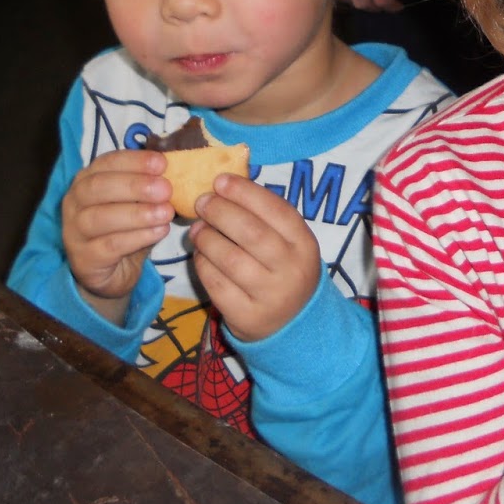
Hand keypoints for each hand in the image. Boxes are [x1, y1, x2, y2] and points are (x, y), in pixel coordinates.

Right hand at [61, 148, 173, 319]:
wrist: (112, 273)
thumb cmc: (125, 230)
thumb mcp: (136, 204)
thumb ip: (149, 186)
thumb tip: (177, 169)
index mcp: (87, 180)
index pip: (106, 162)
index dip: (134, 161)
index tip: (162, 163)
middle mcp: (74, 202)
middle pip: (98, 187)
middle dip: (134, 185)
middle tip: (165, 189)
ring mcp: (75, 231)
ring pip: (101, 218)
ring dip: (137, 213)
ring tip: (166, 213)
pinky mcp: (84, 258)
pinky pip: (110, 245)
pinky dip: (137, 237)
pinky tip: (159, 231)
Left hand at [189, 171, 322, 342]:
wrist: (293, 323)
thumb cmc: (283, 269)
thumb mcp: (288, 242)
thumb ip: (263, 216)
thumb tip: (222, 186)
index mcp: (305, 244)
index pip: (276, 210)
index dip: (245, 192)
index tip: (220, 181)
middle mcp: (291, 270)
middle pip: (251, 233)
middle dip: (221, 211)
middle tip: (202, 202)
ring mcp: (270, 296)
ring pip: (230, 259)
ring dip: (207, 238)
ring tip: (197, 229)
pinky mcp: (247, 316)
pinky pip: (216, 284)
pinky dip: (203, 264)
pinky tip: (200, 254)